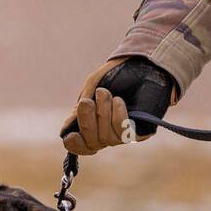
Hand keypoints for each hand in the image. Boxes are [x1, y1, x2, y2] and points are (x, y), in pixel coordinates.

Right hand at [60, 56, 176, 154]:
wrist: (143, 64)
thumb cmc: (116, 75)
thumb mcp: (92, 87)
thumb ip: (80, 107)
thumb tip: (67, 129)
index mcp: (92, 124)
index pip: (81, 146)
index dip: (75, 145)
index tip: (71, 135)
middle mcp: (106, 133)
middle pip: (91, 142)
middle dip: (86, 122)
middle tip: (87, 102)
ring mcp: (122, 135)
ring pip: (106, 138)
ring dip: (102, 114)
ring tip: (105, 93)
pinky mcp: (139, 132)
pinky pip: (123, 133)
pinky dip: (118, 116)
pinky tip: (118, 101)